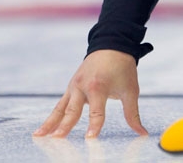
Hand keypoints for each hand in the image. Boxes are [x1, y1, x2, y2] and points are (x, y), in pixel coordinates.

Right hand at [33, 50, 147, 138]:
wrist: (112, 44)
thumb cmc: (123, 68)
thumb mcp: (130, 90)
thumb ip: (132, 114)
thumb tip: (142, 133)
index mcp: (99, 86)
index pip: (97, 111)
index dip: (95, 125)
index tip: (90, 138)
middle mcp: (83, 86)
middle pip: (73, 110)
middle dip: (65, 125)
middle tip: (58, 139)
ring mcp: (74, 86)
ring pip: (61, 108)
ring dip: (50, 123)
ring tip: (40, 136)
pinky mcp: (71, 88)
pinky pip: (59, 105)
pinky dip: (52, 117)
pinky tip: (43, 130)